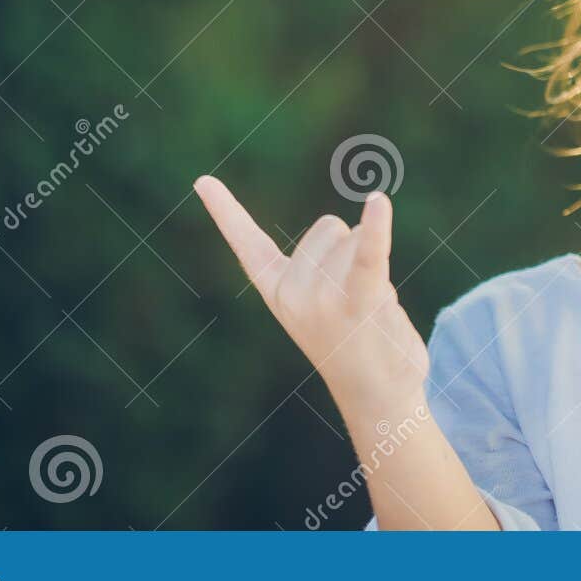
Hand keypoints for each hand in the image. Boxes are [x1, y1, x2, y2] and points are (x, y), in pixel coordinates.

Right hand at [193, 177, 428, 418]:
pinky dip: (377, 227)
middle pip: (329, 226)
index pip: (248, 244)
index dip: (225, 211)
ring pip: (358, 236)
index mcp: (277, 292)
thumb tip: (355, 218)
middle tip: (356, 298)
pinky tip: (379, 203)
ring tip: (375, 307)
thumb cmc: (353, 343)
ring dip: (375, 261)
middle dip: (351, 247)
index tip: (202, 180)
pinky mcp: (363, 304)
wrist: (377, 400)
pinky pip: (370, 255)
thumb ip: (318, 269)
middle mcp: (293, 294)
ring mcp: (325, 300)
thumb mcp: (320, 305)